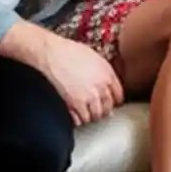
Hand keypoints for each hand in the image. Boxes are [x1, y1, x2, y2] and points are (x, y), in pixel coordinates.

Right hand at [0, 23, 124, 125]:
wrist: (51, 54)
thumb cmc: (70, 51)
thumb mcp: (95, 57)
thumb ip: (104, 71)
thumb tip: (106, 82)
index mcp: (108, 74)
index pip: (119, 96)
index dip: (114, 101)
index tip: (111, 103)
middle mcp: (101, 87)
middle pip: (108, 108)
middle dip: (103, 110)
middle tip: (97, 110)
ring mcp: (89, 97)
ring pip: (95, 116)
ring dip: (90, 116)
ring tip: (85, 114)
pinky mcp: (74, 104)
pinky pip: (81, 119)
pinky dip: (78, 119)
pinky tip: (75, 115)